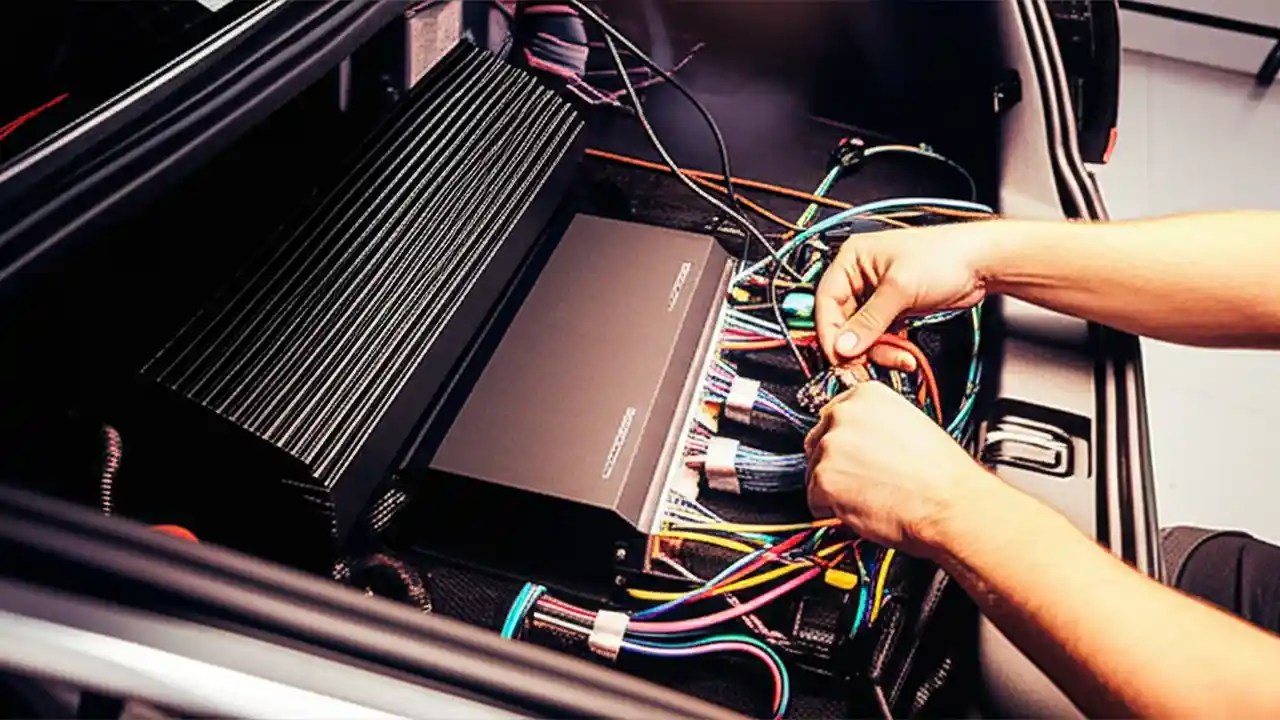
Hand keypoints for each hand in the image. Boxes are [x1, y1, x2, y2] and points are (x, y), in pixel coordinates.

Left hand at [804, 381, 993, 558]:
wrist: (951, 504)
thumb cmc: (941, 474)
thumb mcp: (910, 425)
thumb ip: (876, 424)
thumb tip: (860, 440)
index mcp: (867, 394)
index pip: (835, 414)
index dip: (845, 441)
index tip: (855, 453)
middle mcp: (844, 413)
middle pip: (819, 439)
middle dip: (834, 462)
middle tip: (863, 479)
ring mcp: (830, 445)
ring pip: (815, 471)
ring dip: (833, 487)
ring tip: (869, 495)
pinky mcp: (824, 478)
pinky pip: (815, 499)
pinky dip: (831, 510)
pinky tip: (861, 508)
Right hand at [815, 222, 997, 366]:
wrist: (981, 263)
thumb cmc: (945, 255)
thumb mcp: (900, 288)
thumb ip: (869, 320)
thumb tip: (843, 346)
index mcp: (852, 259)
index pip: (826, 301)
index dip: (830, 332)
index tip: (837, 356)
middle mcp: (860, 277)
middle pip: (843, 322)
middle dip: (858, 346)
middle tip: (864, 366)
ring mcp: (876, 295)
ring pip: (862, 334)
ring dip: (879, 352)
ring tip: (899, 358)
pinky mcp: (892, 310)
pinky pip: (880, 337)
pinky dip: (890, 350)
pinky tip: (904, 355)